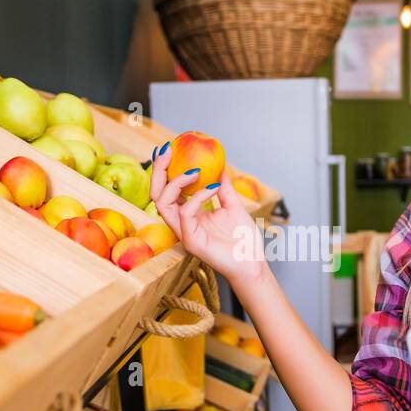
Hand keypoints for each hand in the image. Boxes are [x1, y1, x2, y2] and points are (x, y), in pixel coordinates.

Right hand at [148, 141, 267, 289]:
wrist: (253, 263)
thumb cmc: (243, 239)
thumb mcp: (233, 205)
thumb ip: (224, 187)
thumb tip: (220, 164)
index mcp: (188, 213)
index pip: (167, 189)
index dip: (164, 169)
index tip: (170, 148)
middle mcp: (181, 222)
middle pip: (156, 194)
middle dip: (158, 170)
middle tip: (168, 150)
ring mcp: (184, 232)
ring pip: (162, 204)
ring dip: (176, 182)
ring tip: (196, 170)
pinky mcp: (191, 241)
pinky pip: (185, 213)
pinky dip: (198, 197)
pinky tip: (213, 188)